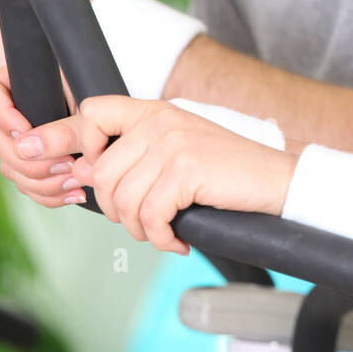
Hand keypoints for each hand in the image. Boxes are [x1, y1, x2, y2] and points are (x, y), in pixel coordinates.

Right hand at [0, 61, 83, 207]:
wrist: (111, 122)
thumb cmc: (97, 100)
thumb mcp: (84, 104)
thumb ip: (62, 121)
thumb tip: (31, 143)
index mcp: (18, 85)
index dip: (4, 115)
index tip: (26, 129)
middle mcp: (13, 117)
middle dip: (31, 159)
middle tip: (65, 161)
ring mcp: (19, 145)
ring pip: (11, 169)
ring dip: (43, 181)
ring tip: (75, 178)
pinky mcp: (31, 168)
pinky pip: (28, 187)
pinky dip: (51, 194)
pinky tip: (74, 191)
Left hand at [5, 95, 292, 252]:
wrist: (277, 179)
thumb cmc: (227, 171)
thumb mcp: (176, 150)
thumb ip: (132, 155)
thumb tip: (80, 171)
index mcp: (153, 110)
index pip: (91, 112)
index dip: (75, 143)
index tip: (80, 173)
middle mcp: (159, 120)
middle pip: (100, 171)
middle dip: (114, 210)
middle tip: (143, 222)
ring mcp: (172, 143)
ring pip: (123, 199)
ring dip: (138, 229)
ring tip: (162, 233)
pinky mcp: (186, 170)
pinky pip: (150, 216)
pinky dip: (161, 238)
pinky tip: (178, 240)